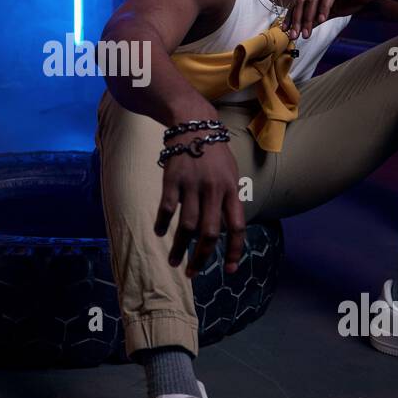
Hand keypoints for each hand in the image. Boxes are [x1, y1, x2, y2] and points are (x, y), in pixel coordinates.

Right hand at [153, 128, 245, 277]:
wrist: (193, 124)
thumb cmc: (214, 152)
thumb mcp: (231, 173)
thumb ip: (230, 199)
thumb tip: (227, 229)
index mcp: (231, 190)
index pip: (237, 227)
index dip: (235, 251)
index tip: (230, 269)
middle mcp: (213, 190)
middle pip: (209, 234)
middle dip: (202, 258)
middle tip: (193, 273)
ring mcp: (192, 185)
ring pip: (187, 226)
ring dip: (179, 248)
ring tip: (174, 261)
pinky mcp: (172, 180)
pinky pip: (167, 209)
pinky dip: (163, 224)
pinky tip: (160, 233)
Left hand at [285, 0, 389, 38]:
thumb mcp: (333, 11)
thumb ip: (319, 17)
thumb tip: (305, 28)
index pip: (298, 2)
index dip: (291, 17)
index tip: (287, 32)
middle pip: (301, 1)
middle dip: (296, 20)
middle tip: (294, 36)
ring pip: (312, 0)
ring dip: (308, 18)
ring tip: (306, 33)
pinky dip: (322, 10)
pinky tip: (321, 21)